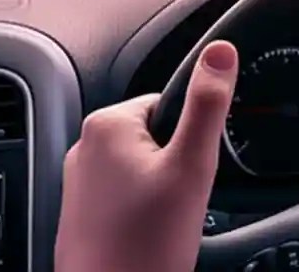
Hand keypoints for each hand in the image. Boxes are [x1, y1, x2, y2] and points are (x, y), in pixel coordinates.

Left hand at [55, 41, 238, 271]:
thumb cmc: (146, 247)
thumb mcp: (191, 167)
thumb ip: (207, 105)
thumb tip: (220, 52)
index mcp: (108, 124)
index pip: (169, 105)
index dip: (190, 139)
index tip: (189, 172)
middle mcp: (84, 147)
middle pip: (155, 137)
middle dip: (175, 167)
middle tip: (178, 202)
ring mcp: (78, 183)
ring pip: (142, 170)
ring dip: (160, 191)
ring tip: (161, 223)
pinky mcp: (79, 213)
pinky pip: (124, 197)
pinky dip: (141, 213)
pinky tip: (147, 236)